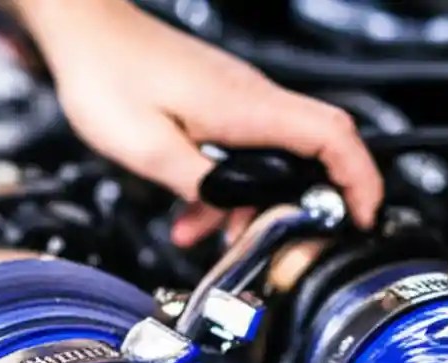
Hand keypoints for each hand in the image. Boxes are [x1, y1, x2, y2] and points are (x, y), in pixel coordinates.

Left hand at [12, 0, 383, 244]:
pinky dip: (221, 188)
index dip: (360, 180)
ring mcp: (235, 101)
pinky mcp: (214, 106)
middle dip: (299, 205)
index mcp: (247, 108)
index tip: (363, 215)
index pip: (333, 137)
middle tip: (284, 241)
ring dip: (246, 204)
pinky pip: (236, 153)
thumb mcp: (147, 149)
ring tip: (209, 236)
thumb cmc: (108, 75)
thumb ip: (198, 186)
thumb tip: (231, 212)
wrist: (83, 35)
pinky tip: (189, 214)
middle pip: (309, 154)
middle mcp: (251, 99)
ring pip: (266, 161)